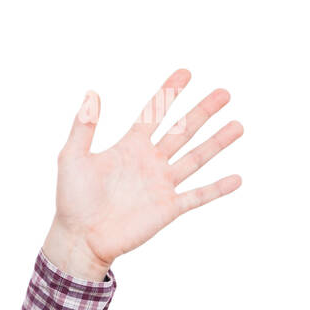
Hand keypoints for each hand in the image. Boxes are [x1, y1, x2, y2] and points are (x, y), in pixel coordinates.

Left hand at [45, 68, 243, 277]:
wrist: (80, 237)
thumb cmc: (72, 199)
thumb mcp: (72, 158)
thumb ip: (83, 127)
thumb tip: (91, 93)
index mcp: (129, 147)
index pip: (154, 113)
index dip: (169, 92)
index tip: (186, 72)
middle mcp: (149, 162)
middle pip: (182, 130)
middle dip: (202, 112)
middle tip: (224, 93)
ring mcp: (161, 185)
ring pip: (196, 158)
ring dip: (217, 142)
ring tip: (238, 125)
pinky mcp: (168, 208)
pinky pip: (198, 196)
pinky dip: (217, 188)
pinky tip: (237, 178)